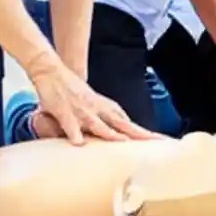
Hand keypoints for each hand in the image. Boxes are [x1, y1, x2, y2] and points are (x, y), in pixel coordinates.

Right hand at [28, 56, 158, 143]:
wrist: (53, 72)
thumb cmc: (74, 93)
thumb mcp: (93, 107)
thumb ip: (102, 123)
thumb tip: (114, 139)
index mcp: (107, 108)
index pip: (129, 123)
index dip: (144, 134)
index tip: (161, 141)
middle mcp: (98, 109)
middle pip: (122, 124)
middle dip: (138, 134)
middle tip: (156, 142)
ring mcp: (82, 110)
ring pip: (98, 125)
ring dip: (110, 134)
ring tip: (123, 143)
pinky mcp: (64, 111)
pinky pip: (70, 124)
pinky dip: (75, 132)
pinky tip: (79, 143)